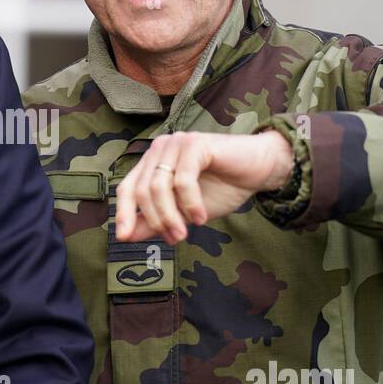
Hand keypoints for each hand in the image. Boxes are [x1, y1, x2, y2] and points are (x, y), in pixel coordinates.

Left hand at [115, 129, 293, 243]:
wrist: (259, 170)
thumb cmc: (223, 188)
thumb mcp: (184, 212)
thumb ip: (155, 221)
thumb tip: (126, 236)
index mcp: (153, 163)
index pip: (127, 188)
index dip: (123, 214)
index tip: (122, 239)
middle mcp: (160, 149)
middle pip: (142, 191)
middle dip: (156, 221)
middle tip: (174, 240)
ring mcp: (176, 144)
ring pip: (159, 187)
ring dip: (171, 216)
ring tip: (184, 234)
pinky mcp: (195, 144)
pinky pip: (183, 180)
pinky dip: (190, 203)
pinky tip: (201, 218)